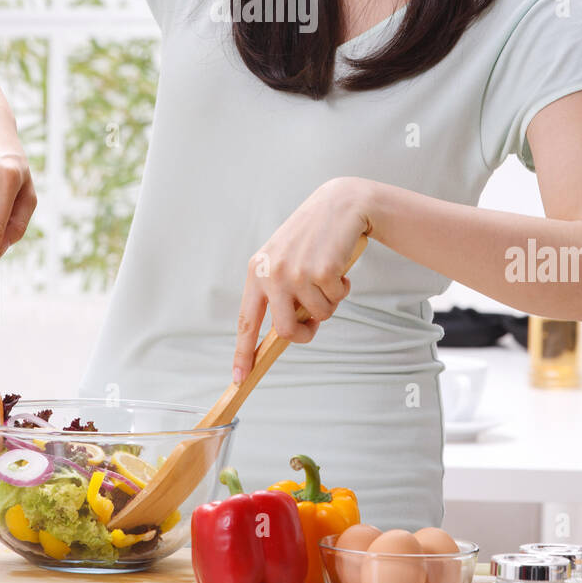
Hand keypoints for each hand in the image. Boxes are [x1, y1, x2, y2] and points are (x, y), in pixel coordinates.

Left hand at [232, 177, 371, 382]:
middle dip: (304, 334)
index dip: (243, 352)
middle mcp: (272, 273)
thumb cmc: (312, 236)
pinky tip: (339, 266)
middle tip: (313, 324)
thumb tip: (283, 332)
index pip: (246, 320)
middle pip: (284, 330)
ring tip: (328, 276)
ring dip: (329, 302)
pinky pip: (336, 299)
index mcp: (256, 270)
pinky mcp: (322, 270)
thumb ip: (278, 291)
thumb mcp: (283, 258)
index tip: (239, 377)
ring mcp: (296, 272)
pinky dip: (342, 289)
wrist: (339, 204)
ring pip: (318, 315)